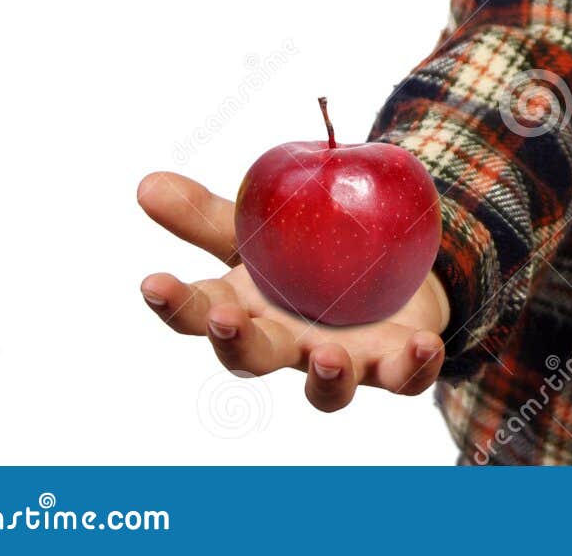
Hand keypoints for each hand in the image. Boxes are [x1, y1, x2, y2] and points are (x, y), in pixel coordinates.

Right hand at [137, 170, 450, 411]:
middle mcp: (288, 348)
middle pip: (254, 357)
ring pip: (328, 389)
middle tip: (226, 319)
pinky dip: (415, 365)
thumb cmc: (305, 255)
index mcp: (247, 313)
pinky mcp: (393, 366)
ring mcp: (341, 363)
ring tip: (327, 356)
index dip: (174, 303)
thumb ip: (208, 214)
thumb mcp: (260, 228)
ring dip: (327, 377)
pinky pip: (405, 376)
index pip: (199, 313)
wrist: (388, 273)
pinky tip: (424, 345)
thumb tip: (147, 183)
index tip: (152, 281)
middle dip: (235, 342)